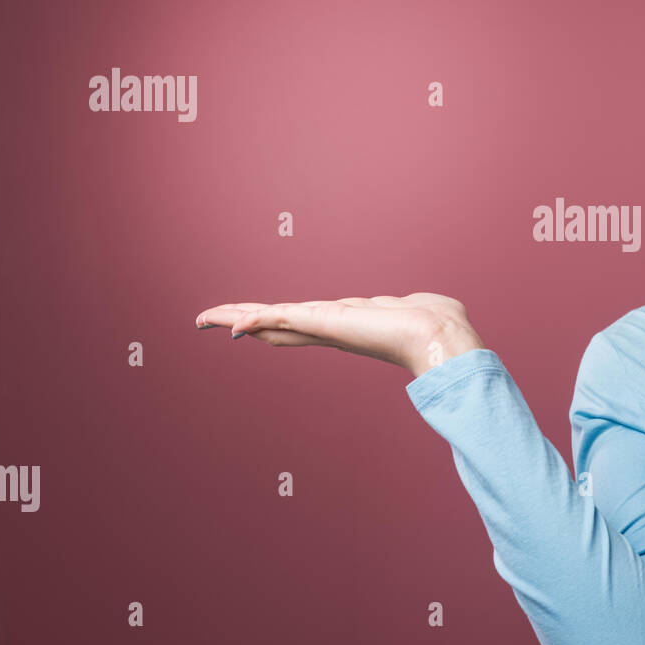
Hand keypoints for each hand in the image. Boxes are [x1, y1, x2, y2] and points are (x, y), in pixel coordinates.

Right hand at [194, 293, 484, 377]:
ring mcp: (326, 327)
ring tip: (204, 318)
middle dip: (241, 320)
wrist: (440, 337)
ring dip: (235, 317)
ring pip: (271, 320)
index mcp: (348, 324)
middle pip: (277, 323)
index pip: (301, 320)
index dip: (273, 321)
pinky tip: (229, 324)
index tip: (247, 322)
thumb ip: (412, 307)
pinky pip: (281, 317)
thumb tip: (426, 307)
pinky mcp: (325, 323)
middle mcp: (331, 328)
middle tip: (207, 321)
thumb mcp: (416, 308)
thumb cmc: (437, 324)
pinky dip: (254, 319)